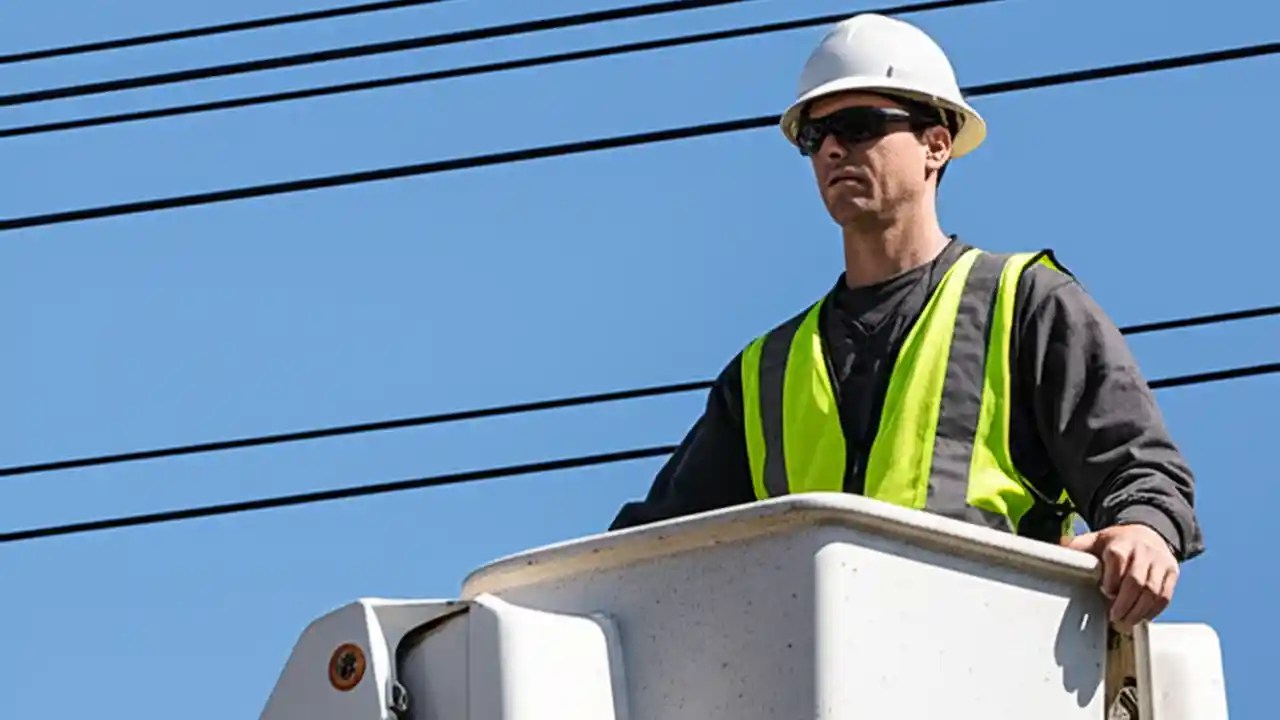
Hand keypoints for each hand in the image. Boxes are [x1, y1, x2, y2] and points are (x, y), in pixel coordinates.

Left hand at [1064, 524, 1178, 630]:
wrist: (1147, 532)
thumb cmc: (1116, 543)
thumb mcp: (1095, 540)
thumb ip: (1077, 549)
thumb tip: (1051, 557)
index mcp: (1121, 543)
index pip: (1117, 559)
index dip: (1111, 579)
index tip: (1104, 592)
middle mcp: (1143, 551)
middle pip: (1137, 581)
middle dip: (1125, 603)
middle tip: (1114, 617)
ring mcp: (1160, 562)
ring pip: (1153, 591)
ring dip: (1139, 611)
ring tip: (1126, 623)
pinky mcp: (1172, 572)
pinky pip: (1165, 596)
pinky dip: (1154, 610)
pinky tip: (1142, 618)